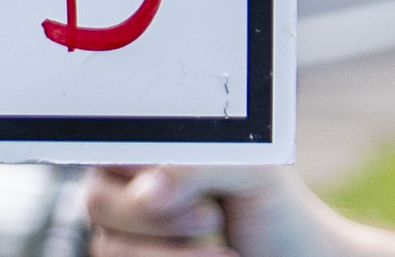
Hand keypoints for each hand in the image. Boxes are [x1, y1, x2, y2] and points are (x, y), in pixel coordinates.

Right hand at [83, 168, 352, 256]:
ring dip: (175, 254)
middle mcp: (123, 188)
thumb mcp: (251, 171)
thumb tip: (146, 190)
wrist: (296, 254)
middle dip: (157, 217)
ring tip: (222, 250)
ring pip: (112, 247)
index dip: (129, 169)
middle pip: (98, 201)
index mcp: (142, 148)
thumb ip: (194, 166)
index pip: (104, 149)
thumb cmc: (273, 205)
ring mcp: (126, 234)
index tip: (169, 187)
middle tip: (211, 216)